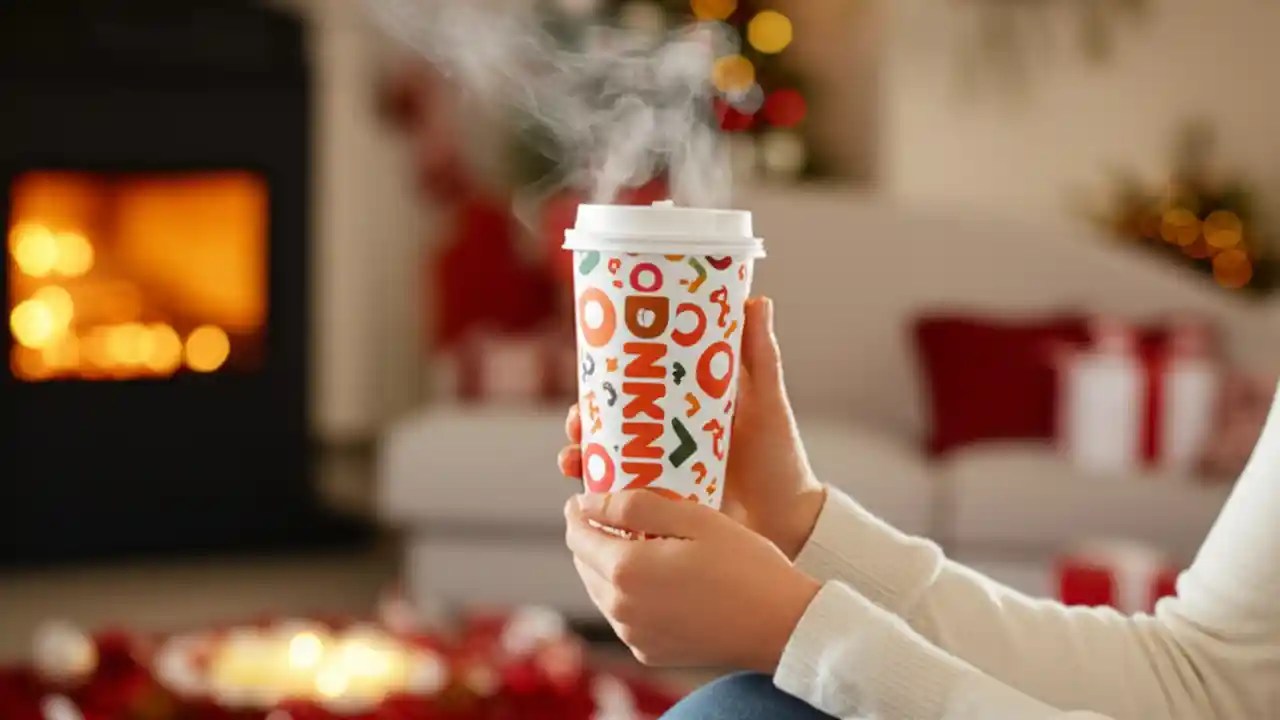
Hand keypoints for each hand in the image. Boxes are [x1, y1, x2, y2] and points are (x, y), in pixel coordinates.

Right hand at [558, 296, 826, 558]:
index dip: (607, 374)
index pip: (638, 381)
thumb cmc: (781, 460)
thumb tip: (759, 301)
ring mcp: (661, 467)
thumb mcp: (768, 404)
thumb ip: (761, 357)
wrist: (788, 524)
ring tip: (573, 456)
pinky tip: (586, 487)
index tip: (587, 368)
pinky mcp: (659, 501)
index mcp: (688, 403)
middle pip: (611, 418)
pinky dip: (597, 486)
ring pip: (607, 453)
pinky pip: (618, 492)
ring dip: (582, 451)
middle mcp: (668, 433)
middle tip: (575, 420)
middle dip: (583, 416)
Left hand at [565, 490, 820, 671]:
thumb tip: (589, 503)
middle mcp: (620, 609)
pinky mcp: (649, 651)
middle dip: (593, 536)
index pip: (577, 535)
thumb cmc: (743, 564)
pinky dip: (628, 593)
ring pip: (601, 591)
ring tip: (636, 542)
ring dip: (608, 565)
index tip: (585, 495)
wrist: (780, 625)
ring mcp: (633, 635)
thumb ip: (634, 506)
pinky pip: (623, 615)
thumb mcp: (693, 518)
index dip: (579, 511)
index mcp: (625, 571)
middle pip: (584, 564)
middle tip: (615, 514)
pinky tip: (656, 577)